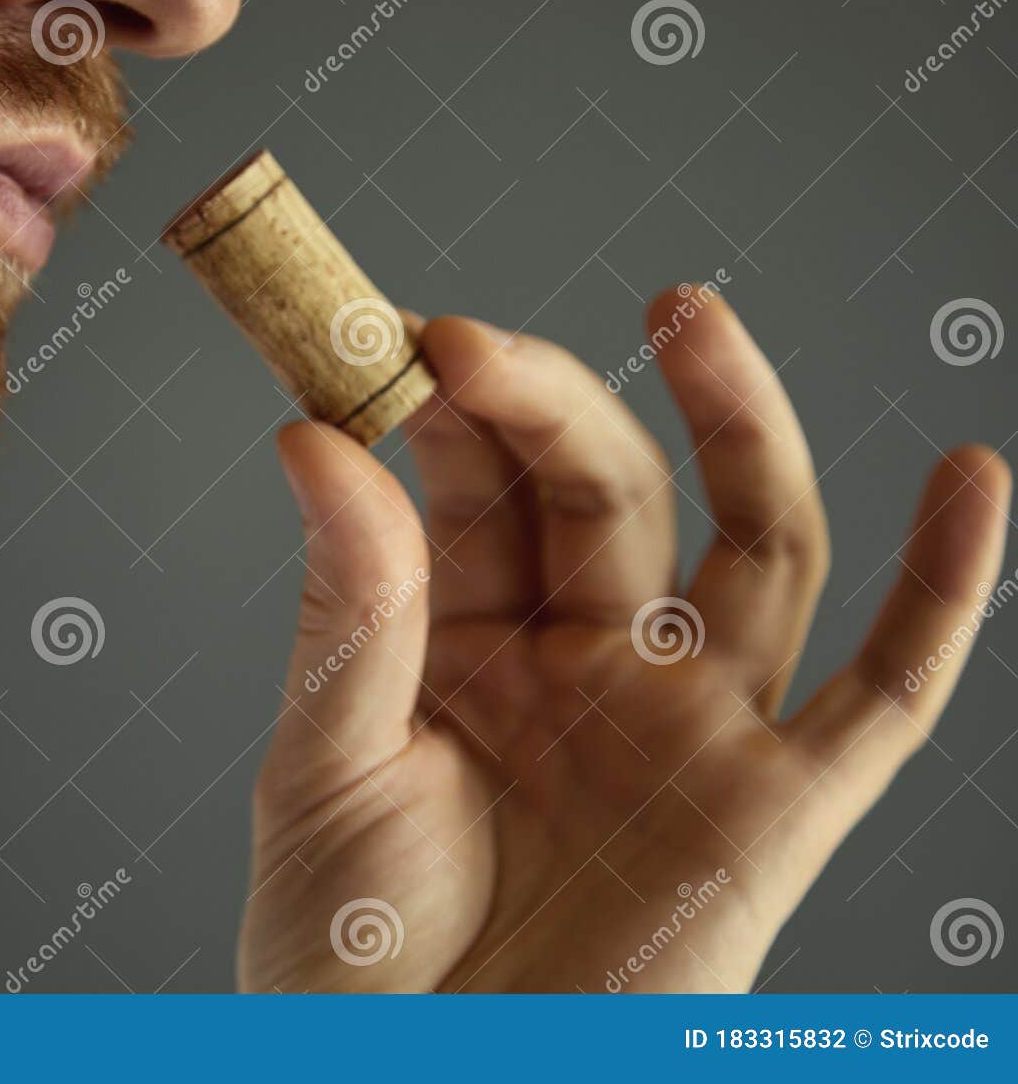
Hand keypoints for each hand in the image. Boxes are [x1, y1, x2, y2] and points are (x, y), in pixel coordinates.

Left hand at [239, 287, 1009, 992]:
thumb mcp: (329, 765)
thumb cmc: (350, 954)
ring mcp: (687, 725)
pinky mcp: (773, 809)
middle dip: (547, 404)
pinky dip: (943, 589)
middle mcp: (588, 664)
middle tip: (469, 342)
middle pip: (604, 488)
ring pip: (748, 541)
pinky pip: (883, 694)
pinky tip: (972, 475)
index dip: (448, 407)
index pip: (478, 485)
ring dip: (738, 422)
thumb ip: (350, 609)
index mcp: (471, 644)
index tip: (395, 336)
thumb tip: (313, 440)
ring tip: (685, 310)